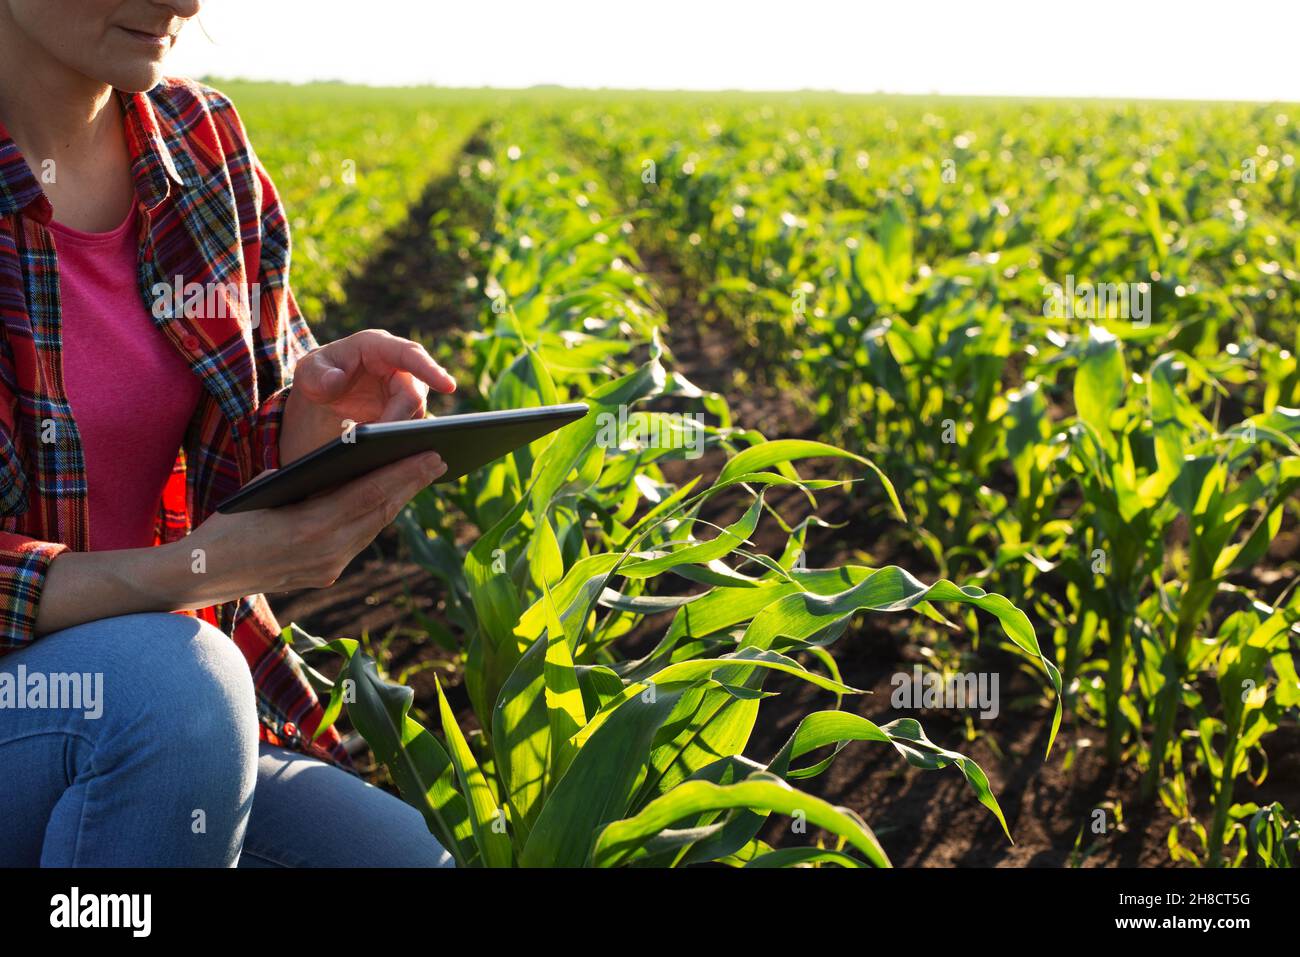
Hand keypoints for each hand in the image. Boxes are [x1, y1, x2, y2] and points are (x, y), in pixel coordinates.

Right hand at [177, 451, 447, 604]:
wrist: (201, 575)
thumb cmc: (229, 522)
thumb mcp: (266, 489)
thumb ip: (309, 479)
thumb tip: (347, 463)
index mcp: (310, 527)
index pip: (369, 494)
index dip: (404, 473)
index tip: (431, 454)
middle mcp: (327, 553)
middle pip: (380, 512)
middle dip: (411, 483)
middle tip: (438, 459)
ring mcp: (328, 569)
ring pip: (374, 527)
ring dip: (398, 500)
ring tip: (421, 474)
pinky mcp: (326, 576)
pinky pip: (359, 540)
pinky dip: (376, 517)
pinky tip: (390, 499)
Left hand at [280, 330, 455, 462]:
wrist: (320, 397)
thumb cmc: (317, 375)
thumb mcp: (307, 373)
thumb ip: (315, 374)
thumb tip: (336, 380)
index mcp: (378, 347)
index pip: (410, 355)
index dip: (431, 370)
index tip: (449, 386)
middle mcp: (399, 368)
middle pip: (414, 394)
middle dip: (401, 417)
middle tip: (383, 438)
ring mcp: (404, 392)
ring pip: (416, 416)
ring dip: (399, 432)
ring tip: (377, 449)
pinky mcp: (405, 414)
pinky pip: (410, 429)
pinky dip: (399, 441)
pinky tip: (385, 455)